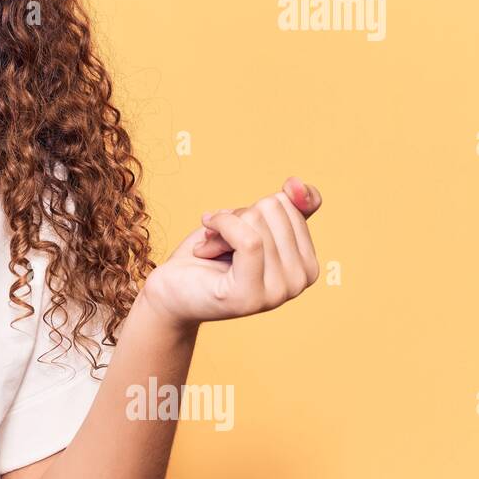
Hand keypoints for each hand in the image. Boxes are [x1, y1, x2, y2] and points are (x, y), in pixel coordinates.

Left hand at [140, 176, 322, 326]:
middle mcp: (300, 281)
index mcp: (307, 264)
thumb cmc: (209, 256)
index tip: (235, 231)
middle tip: (219, 243)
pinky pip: (247, 239)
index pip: (289, 205)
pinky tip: (202, 246)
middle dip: (236, 218)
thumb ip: (287, 205)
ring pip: (256, 221)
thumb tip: (297, 183)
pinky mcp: (250, 295)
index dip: (253, 209)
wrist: (172, 292)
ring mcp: (278, 292)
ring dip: (222, 229)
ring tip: (211, 251)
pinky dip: (220, 228)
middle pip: (272, 209)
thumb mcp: (251, 222)